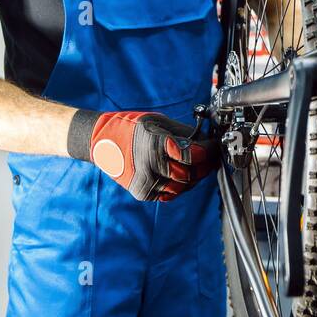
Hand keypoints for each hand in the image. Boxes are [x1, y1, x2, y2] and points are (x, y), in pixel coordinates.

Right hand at [68, 110, 218, 201]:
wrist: (102, 142)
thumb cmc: (132, 128)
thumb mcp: (159, 123)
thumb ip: (184, 134)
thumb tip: (207, 140)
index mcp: (157, 144)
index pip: (194, 155)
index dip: (209, 151)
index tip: (215, 146)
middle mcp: (151, 166)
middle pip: (191, 173)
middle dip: (204, 166)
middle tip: (210, 158)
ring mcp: (146, 182)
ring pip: (183, 187)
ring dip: (193, 177)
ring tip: (195, 166)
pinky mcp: (143, 192)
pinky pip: (170, 193)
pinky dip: (179, 185)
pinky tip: (178, 174)